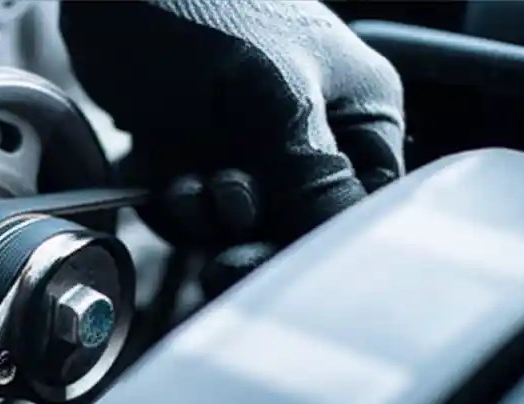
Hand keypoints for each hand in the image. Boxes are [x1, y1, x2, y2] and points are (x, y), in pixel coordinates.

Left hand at [61, 1, 404, 244]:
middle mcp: (307, 131)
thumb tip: (340, 232)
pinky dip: (174, 212)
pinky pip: (190, 211)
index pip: (362, 200)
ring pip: (240, 225)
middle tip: (222, 259)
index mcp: (356, 106)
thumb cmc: (200, 5)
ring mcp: (245, 143)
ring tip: (189, 189)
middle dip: (256, 241)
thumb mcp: (269, 88)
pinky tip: (161, 186)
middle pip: (298, 224)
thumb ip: (309, 166)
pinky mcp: (189, 152)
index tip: (278, 257)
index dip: (322, 238)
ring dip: (208, 224)